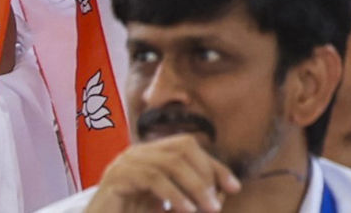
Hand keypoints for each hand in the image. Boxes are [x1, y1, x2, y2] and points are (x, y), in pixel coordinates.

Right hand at [84, 134, 239, 212]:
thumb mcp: (170, 207)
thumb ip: (191, 197)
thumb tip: (224, 191)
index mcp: (150, 155)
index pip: (188, 145)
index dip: (214, 164)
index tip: (234, 188)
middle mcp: (138, 153)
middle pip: (181, 147)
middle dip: (206, 175)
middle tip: (217, 205)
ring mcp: (125, 163)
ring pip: (169, 161)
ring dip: (195, 187)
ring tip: (209, 210)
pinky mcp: (116, 178)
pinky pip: (152, 178)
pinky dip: (174, 195)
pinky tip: (187, 210)